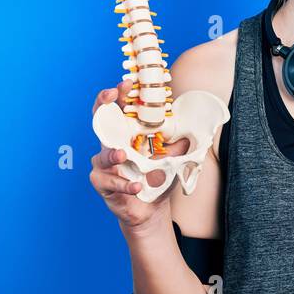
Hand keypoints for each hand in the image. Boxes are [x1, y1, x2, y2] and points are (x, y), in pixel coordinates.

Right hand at [88, 80, 187, 233]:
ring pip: (104, 155)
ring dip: (113, 154)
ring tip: (123, 154)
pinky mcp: (102, 183)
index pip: (117, 109)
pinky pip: (111, 181)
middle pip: (101, 121)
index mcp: (124, 135)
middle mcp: (110, 146)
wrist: (150, 210)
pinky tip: (137, 186)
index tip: (127, 83)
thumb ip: (177, 146)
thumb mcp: (170, 160)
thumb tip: (192, 132)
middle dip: (104, 106)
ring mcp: (103, 165)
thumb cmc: (156, 180)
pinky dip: (125, 184)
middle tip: (111, 96)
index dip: (118, 94)